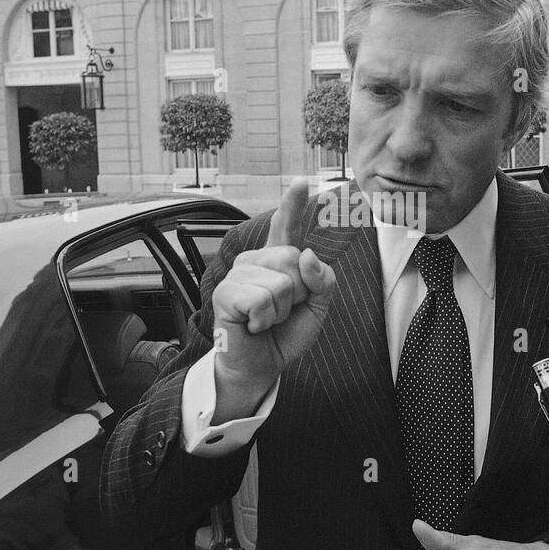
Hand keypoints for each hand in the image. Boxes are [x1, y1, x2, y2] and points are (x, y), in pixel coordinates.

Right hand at [211, 177, 336, 406]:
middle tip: (281, 313)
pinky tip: (252, 325)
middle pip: (293, 259)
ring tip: (265, 321)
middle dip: (298, 294)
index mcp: (276, 260)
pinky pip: (262, 298)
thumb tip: (307, 255)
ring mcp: (238, 275)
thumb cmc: (284, 336)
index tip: (302, 181)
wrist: (261, 368)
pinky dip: (266, 319)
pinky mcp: (225, 294)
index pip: (286, 227)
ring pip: (280, 282)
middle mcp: (254, 261)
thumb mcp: (317, 308)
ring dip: (281, 311)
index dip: (293, 204)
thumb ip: (323, 281)